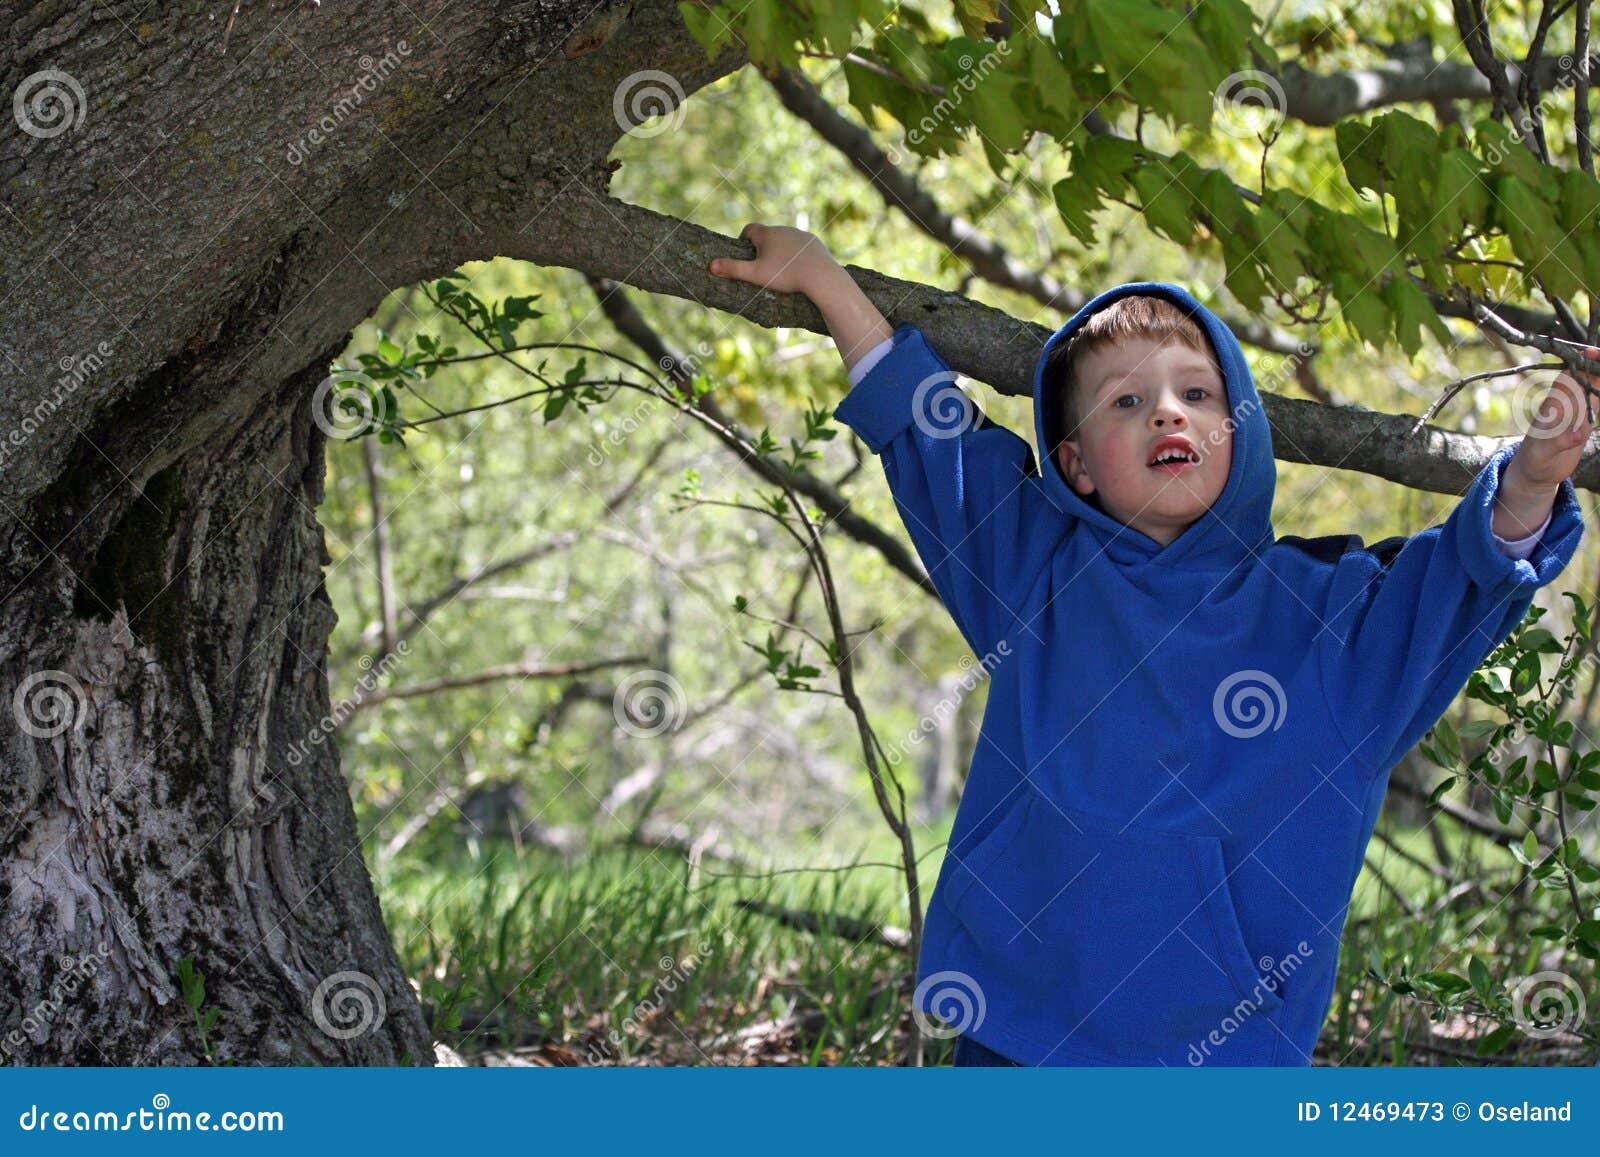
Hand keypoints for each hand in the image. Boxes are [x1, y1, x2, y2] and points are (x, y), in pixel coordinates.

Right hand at [709, 223, 839, 296]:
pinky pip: (801, 246)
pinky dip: (797, 254)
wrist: (820, 276)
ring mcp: (800, 235)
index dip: (743, 238)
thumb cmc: (786, 275)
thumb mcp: (756, 275)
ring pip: (786, 239)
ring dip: (781, 249)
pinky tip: (798, 267)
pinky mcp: (814, 243)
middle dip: (763, 247)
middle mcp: (783, 229)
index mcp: (767, 234)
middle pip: (768, 235)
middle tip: (760, 265)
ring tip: (779, 268)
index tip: (743, 250)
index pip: (749, 229)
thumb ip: (733, 269)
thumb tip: (710, 266)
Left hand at [1510, 346, 1598, 489]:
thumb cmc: (1533, 461)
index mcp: (1553, 406)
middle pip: (1586, 376)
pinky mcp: (1586, 420)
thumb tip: (1577, 436)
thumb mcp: (1542, 454)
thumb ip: (1558, 443)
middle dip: (1598, 364)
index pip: (1568, 376)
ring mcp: (1578, 411)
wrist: (1535, 473)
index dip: (1580, 362)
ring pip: (1595, 385)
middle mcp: (1566, 404)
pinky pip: (1598, 400)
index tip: (1592, 352)